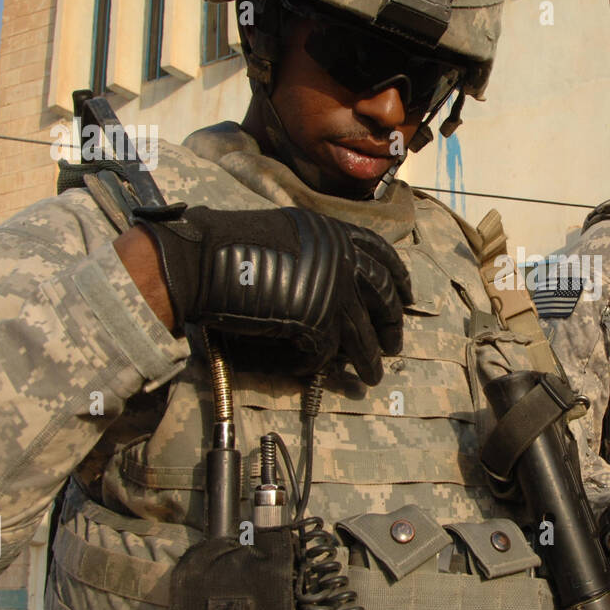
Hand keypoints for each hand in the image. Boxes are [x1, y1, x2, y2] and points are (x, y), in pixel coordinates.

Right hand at [136, 205, 411, 383]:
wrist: (201, 260)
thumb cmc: (233, 244)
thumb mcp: (290, 233)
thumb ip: (321, 251)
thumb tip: (341, 279)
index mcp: (336, 233)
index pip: (383, 255)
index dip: (400, 278)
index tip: (408, 297)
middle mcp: (342, 259)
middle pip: (382, 297)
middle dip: (392, 324)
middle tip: (395, 344)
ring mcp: (332, 290)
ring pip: (362, 335)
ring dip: (370, 359)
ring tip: (373, 376)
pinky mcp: (315, 321)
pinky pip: (327, 352)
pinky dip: (321, 365)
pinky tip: (319, 373)